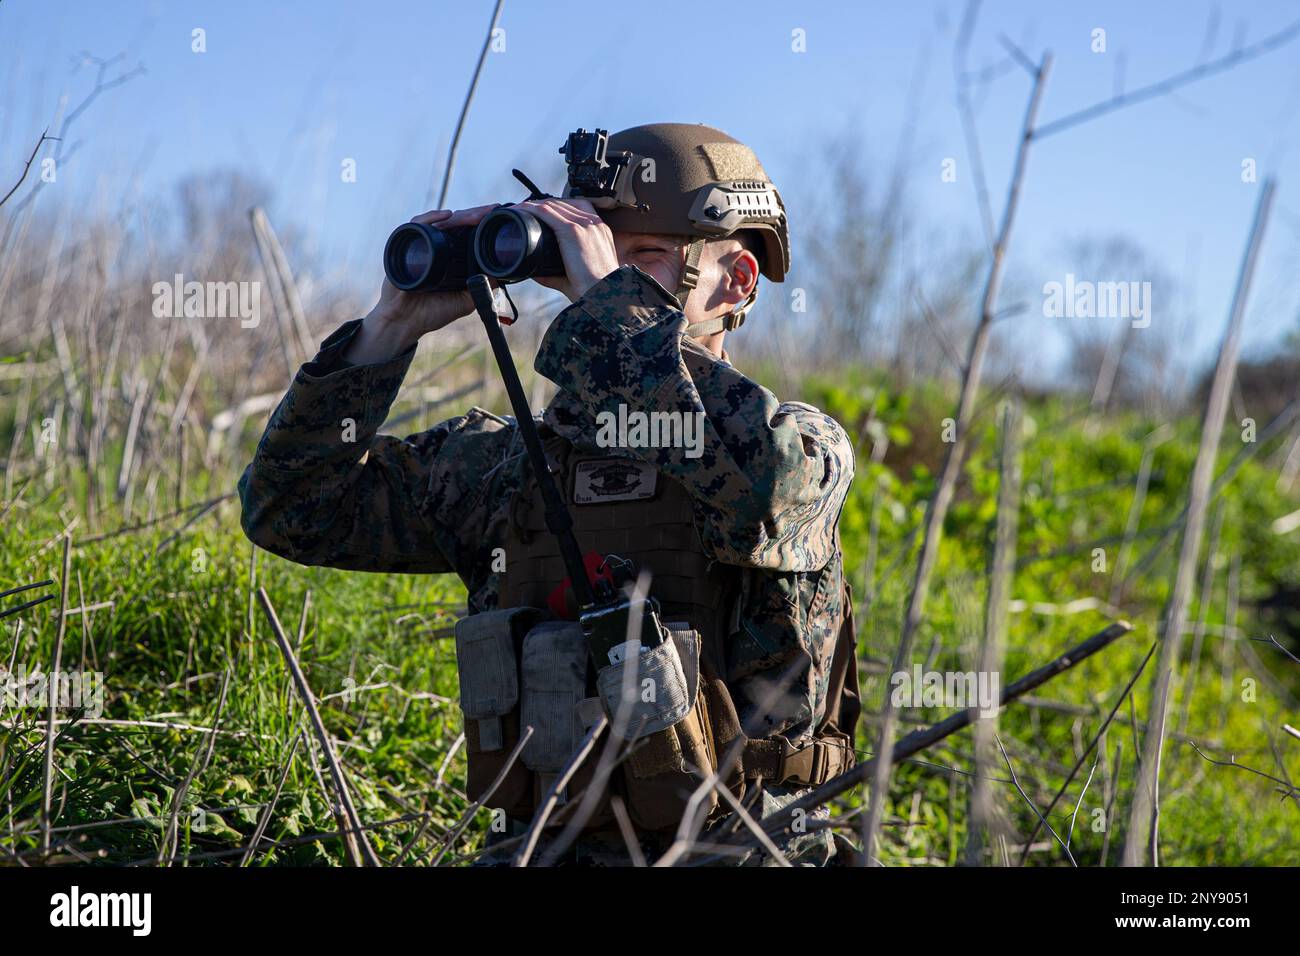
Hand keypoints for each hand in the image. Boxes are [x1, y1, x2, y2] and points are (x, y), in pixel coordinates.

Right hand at [348, 206, 495, 362]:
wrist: (404, 322)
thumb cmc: (431, 312)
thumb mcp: (465, 301)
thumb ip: (482, 289)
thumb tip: (503, 274)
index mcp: (450, 256)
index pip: (466, 233)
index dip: (480, 225)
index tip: (496, 218)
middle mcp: (435, 247)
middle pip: (456, 224)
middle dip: (475, 216)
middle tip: (491, 212)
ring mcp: (421, 245)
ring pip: (441, 222)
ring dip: (461, 216)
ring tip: (477, 215)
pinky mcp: (405, 246)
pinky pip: (418, 226)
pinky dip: (432, 218)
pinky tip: (447, 216)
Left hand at [517, 197, 619, 301]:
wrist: (605, 296)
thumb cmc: (593, 290)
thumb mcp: (576, 275)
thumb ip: (554, 272)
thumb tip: (534, 271)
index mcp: (599, 230)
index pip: (576, 208)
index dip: (556, 207)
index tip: (541, 213)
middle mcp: (593, 223)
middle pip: (563, 204)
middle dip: (543, 205)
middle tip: (525, 211)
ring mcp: (584, 224)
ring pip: (553, 205)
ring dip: (533, 205)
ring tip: (519, 210)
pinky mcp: (573, 231)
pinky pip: (546, 212)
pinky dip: (531, 209)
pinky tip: (520, 210)